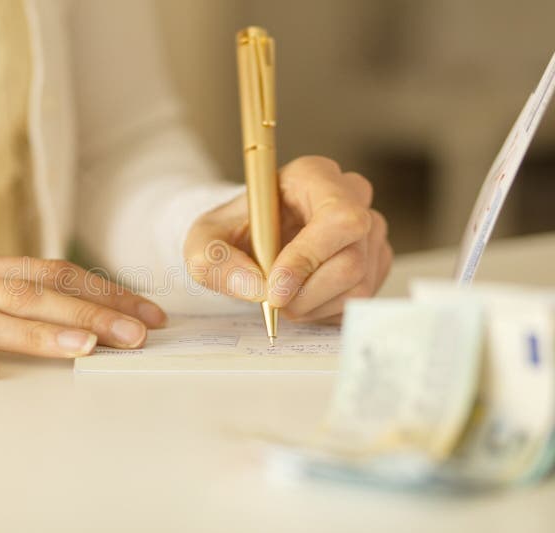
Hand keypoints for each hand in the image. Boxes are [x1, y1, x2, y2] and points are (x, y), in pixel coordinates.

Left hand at [184, 156, 391, 323]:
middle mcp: (352, 198)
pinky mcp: (375, 262)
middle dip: (306, 293)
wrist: (248, 240)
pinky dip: (324, 311)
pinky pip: (360, 301)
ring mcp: (369, 231)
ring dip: (312, 306)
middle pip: (352, 259)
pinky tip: (301, 298)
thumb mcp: (203, 240)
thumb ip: (215, 260)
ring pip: (358, 286)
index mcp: (314, 176)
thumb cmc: (231, 232)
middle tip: (272, 300)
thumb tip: (255, 287)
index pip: (338, 217)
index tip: (273, 289)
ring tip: (282, 297)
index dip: (308, 259)